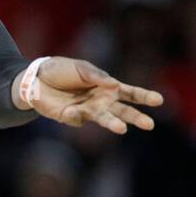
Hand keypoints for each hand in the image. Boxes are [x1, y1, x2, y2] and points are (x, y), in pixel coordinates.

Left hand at [23, 57, 162, 134]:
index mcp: (107, 87)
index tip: (159, 101)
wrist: (36, 79)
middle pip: (123, 111)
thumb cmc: (62, 70)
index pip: (130, 93)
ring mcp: (87, 111)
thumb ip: (97, 76)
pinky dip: (74, 113)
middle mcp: (101, 102)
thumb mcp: (81, 67)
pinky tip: (70, 109)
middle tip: (150, 125)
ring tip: (122, 129)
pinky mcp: (72, 118)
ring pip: (105, 119)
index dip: (144, 97)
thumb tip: (114, 85)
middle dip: (136, 117)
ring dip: (113, 124)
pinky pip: (78, 118)